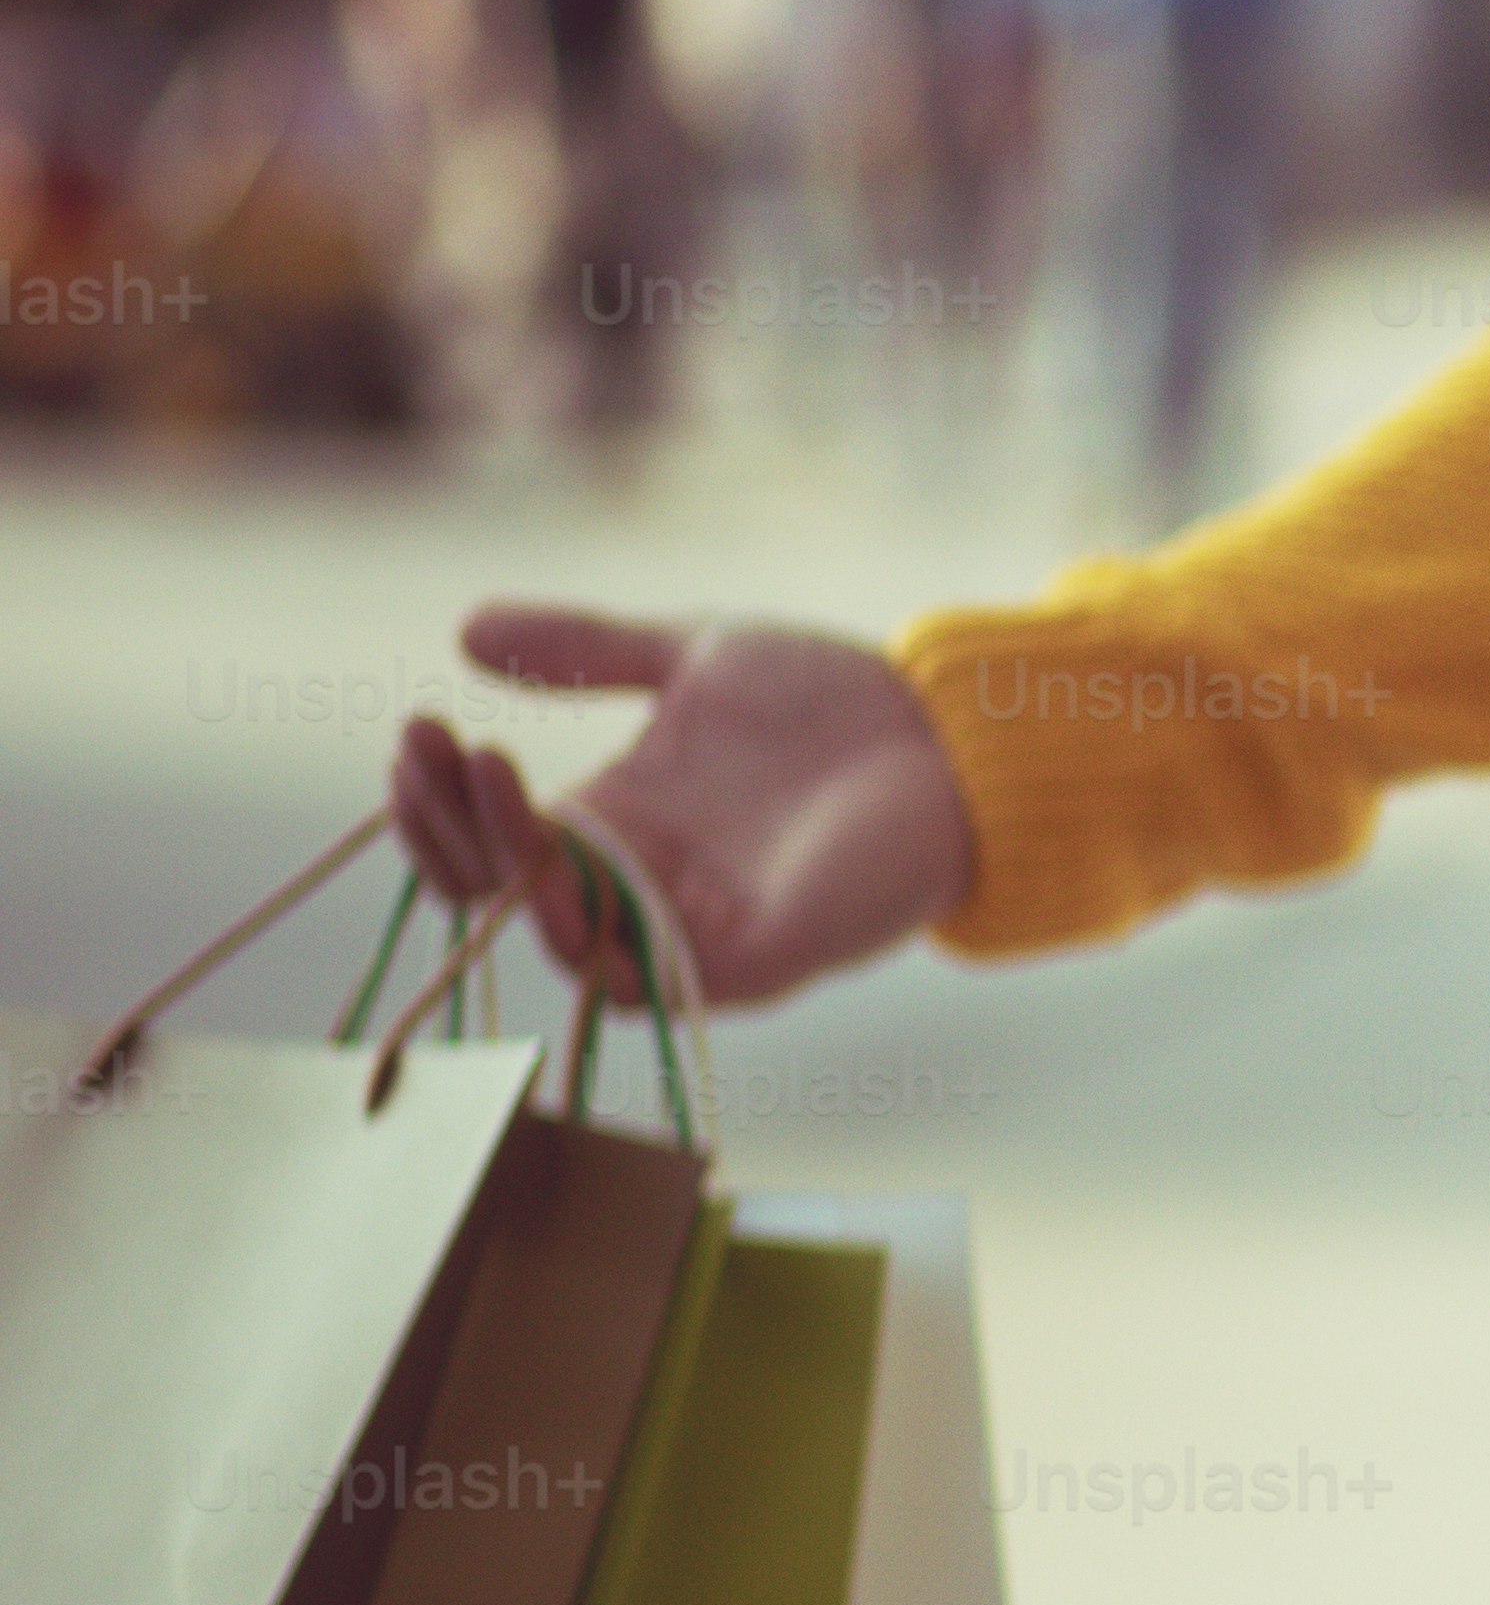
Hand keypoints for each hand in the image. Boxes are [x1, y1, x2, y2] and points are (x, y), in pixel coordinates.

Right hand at [382, 605, 980, 1019]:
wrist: (958, 729)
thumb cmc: (839, 699)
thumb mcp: (692, 658)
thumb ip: (586, 649)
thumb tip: (465, 631)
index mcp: (618, 823)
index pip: (490, 842)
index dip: (440, 800)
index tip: (417, 727)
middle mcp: (638, 886)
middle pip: (501, 891)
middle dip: (445, 824)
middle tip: (423, 745)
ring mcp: (689, 931)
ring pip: (553, 933)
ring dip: (500, 858)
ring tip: (480, 767)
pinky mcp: (748, 963)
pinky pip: (636, 974)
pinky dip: (582, 919)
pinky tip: (556, 842)